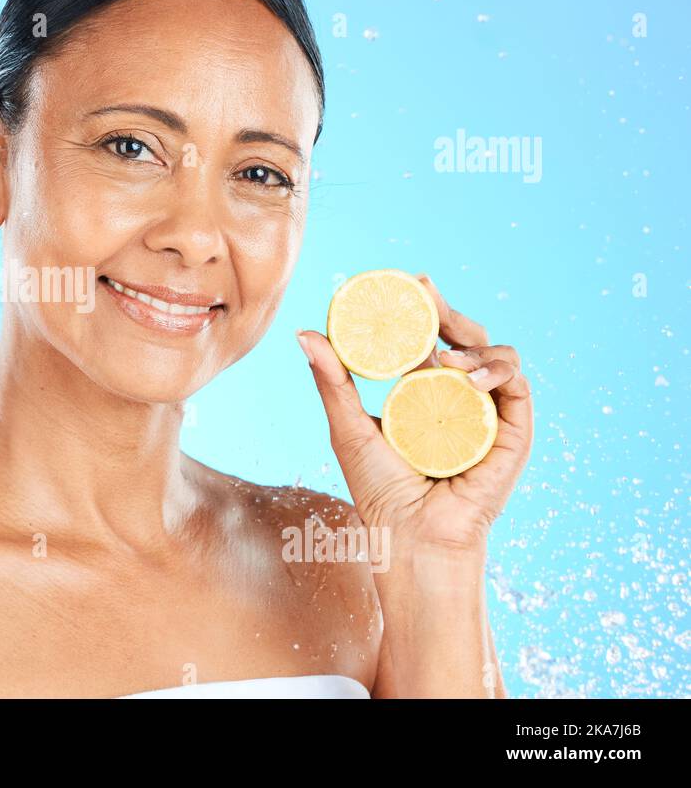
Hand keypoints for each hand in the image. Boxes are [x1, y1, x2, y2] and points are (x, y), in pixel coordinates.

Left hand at [295, 273, 533, 554]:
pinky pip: (516, 385)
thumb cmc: (379, 490)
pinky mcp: (514, 431)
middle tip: (422, 291)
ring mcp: (488, 412)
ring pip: (495, 352)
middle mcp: (458, 397)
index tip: (403, 283)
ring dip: (471, 339)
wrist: (412, 536)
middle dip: (446, 309)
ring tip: (440, 354)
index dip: (421, 309)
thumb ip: (332, 380)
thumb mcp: (348, 426)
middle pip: (464, 336)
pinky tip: (465, 375)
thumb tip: (304, 333)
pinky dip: (497, 370)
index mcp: (424, 391)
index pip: (429, 338)